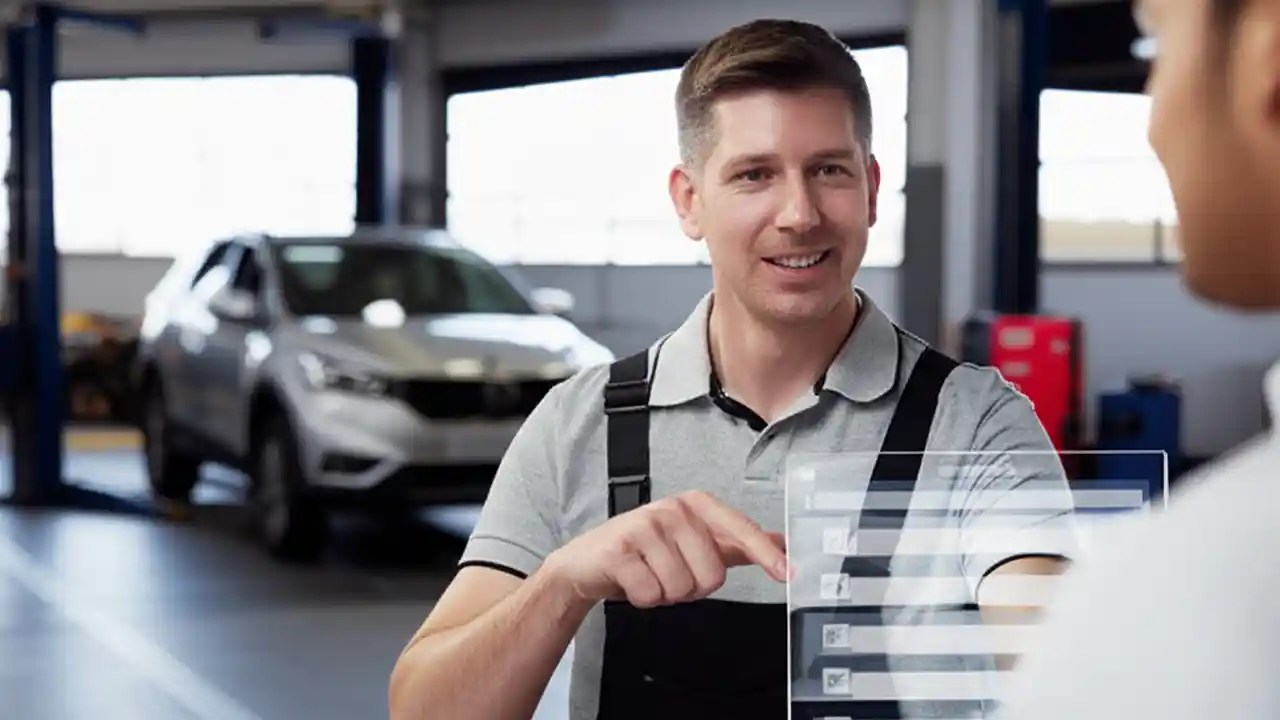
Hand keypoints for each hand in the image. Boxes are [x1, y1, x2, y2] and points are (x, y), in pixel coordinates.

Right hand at [543, 490, 788, 609]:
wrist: (587, 563)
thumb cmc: (645, 552)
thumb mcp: (693, 542)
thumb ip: (738, 543)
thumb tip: (782, 542)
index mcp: (696, 505)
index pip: (740, 530)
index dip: (766, 554)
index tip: (789, 573)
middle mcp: (673, 509)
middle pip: (712, 575)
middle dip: (692, 587)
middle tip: (669, 573)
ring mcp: (645, 526)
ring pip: (682, 587)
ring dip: (666, 594)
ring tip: (649, 576)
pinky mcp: (620, 549)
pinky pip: (652, 594)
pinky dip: (644, 599)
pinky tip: (632, 582)